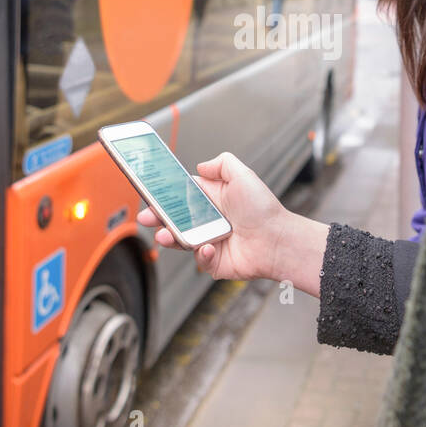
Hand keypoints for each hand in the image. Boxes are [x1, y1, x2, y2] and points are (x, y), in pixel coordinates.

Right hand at [138, 151, 296, 281]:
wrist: (278, 241)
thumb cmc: (263, 209)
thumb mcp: (243, 175)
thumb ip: (222, 164)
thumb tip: (200, 166)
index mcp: (210, 200)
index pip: (179, 196)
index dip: (163, 195)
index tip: (149, 193)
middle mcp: (207, 221)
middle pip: (173, 219)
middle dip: (156, 217)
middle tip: (147, 216)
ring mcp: (209, 242)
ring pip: (180, 240)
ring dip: (169, 237)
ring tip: (165, 234)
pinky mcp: (214, 262)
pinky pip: (199, 259)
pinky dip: (200, 254)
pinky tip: (209, 247)